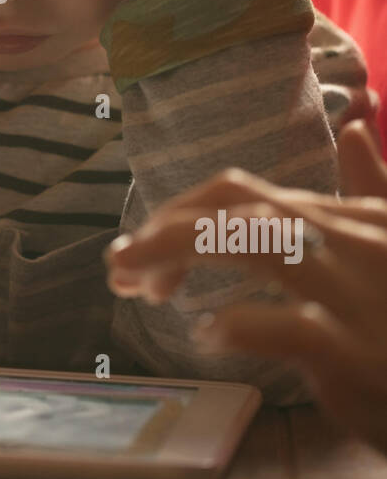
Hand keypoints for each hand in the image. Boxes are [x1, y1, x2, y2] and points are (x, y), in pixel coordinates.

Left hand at [104, 121, 386, 453]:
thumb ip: (377, 189)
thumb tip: (356, 128)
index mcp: (344, 220)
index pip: (238, 193)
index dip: (179, 213)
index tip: (141, 253)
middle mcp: (346, 240)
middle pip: (233, 207)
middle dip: (163, 230)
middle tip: (116, 271)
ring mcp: (356, 290)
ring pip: (253, 243)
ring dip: (179, 255)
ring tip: (138, 286)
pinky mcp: (362, 350)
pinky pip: (293, 326)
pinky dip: (243, 325)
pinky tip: (208, 336)